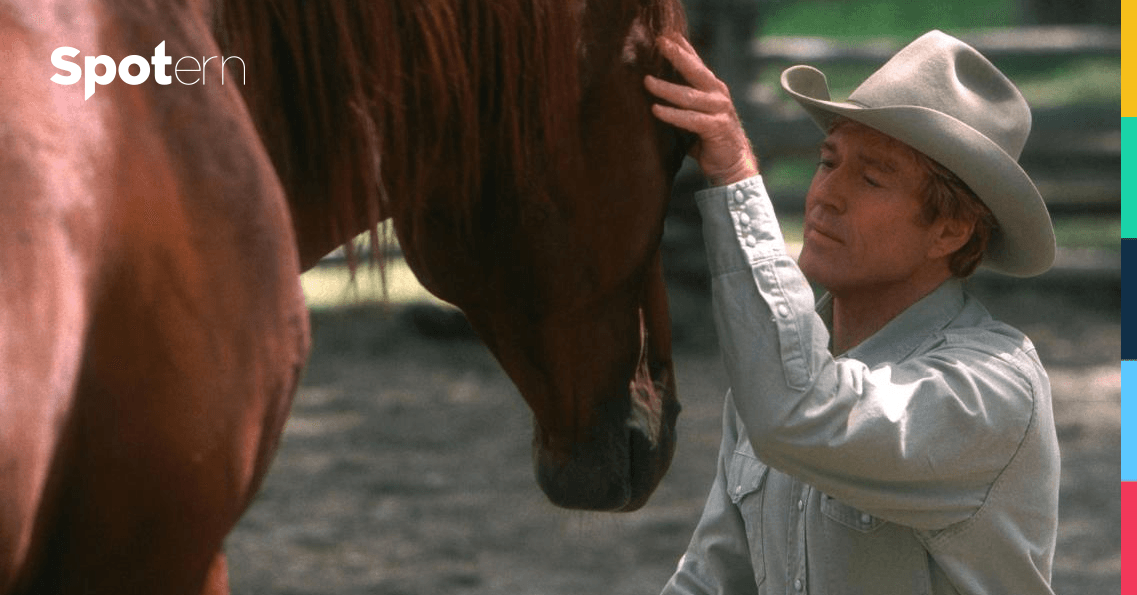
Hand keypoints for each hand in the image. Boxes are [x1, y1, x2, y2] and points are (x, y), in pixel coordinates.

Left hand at [644, 35, 758, 185]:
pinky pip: (689, 119)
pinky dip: (672, 115)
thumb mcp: (695, 114)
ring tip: (647, 81)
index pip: (696, 63)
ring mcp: (719, 110)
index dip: (683, 47)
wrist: (732, 164)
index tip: (667, 34)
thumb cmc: (708, 139)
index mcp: (712, 88)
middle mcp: (718, 94)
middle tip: (659, 42)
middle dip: (676, 55)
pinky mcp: (715, 127)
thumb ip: (682, 102)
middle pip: (694, 70)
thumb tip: (653, 90)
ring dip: (666, 88)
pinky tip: (656, 110)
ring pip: (688, 95)